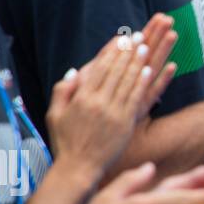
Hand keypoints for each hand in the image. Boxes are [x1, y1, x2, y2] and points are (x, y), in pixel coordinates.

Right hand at [46, 15, 177, 176]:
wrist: (79, 167)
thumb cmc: (65, 142)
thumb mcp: (54, 115)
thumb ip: (63, 91)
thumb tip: (74, 71)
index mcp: (81, 98)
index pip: (99, 68)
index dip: (111, 51)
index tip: (120, 38)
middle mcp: (98, 103)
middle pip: (115, 71)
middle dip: (127, 51)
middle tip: (138, 36)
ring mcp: (113, 112)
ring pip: (127, 81)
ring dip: (137, 62)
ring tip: (145, 46)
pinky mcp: (125, 122)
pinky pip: (136, 98)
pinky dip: (142, 82)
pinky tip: (149, 70)